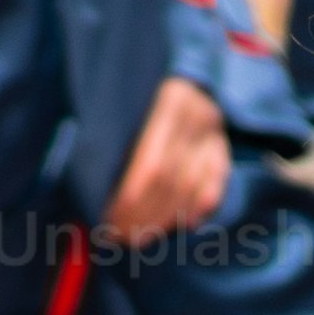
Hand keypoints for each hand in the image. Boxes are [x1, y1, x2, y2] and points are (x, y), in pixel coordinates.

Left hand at [101, 74, 234, 244]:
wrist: (178, 77)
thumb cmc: (132, 101)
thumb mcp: (119, 109)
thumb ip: (107, 143)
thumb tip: (91, 192)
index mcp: (166, 101)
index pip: (150, 166)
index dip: (130, 202)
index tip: (108, 224)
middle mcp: (196, 114)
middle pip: (171, 181)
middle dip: (144, 216)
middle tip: (122, 237)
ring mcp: (214, 132)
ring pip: (192, 188)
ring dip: (166, 219)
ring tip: (142, 236)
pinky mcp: (223, 146)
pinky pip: (215, 187)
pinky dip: (197, 210)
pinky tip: (180, 224)